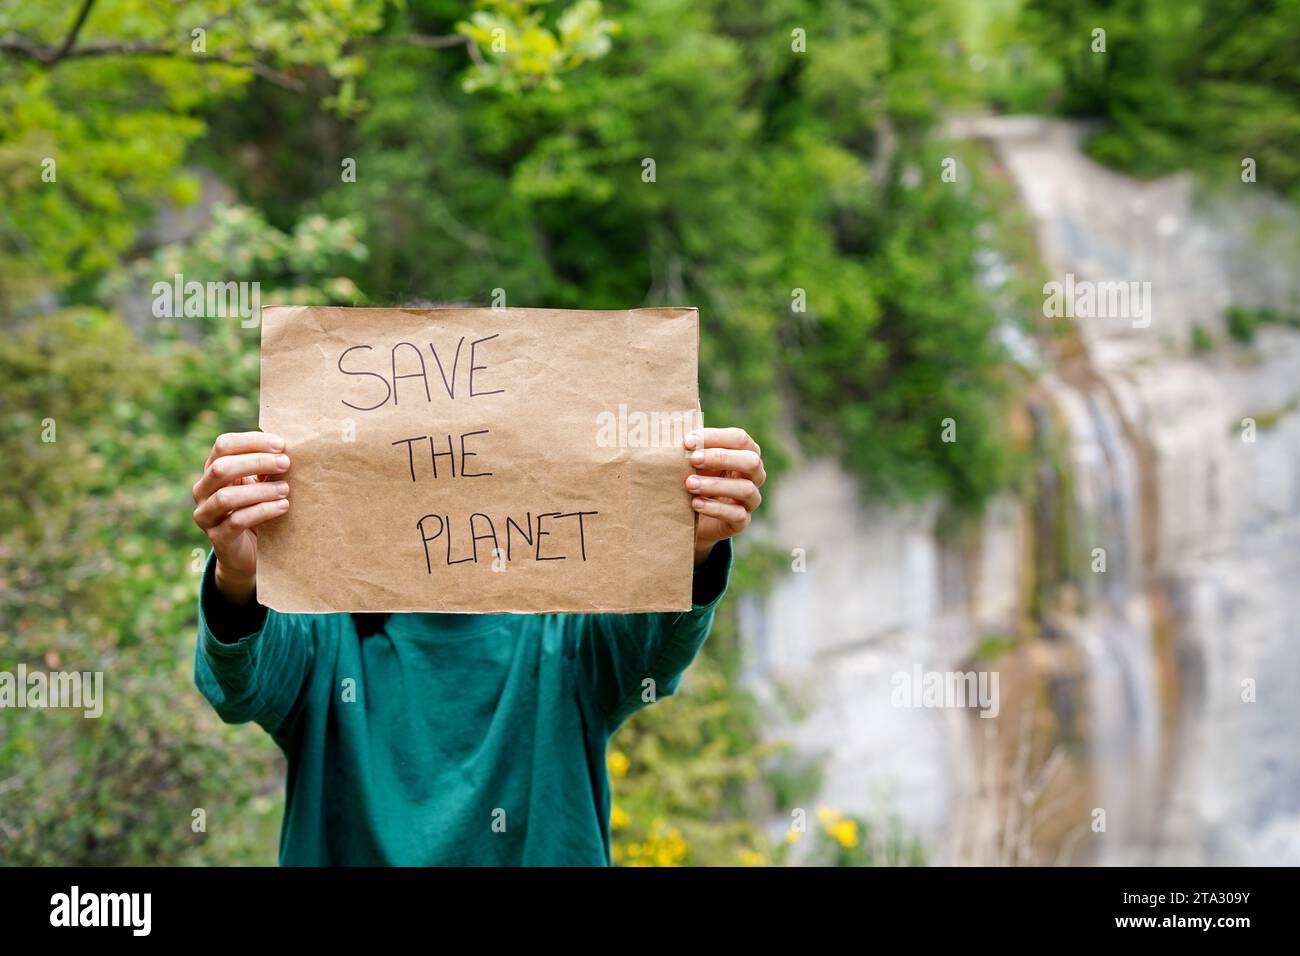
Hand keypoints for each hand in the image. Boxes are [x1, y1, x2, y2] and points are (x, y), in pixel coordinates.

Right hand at [191, 431, 292, 603]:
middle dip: (257, 462)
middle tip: (286, 464)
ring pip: (226, 497)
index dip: (252, 441)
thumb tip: (289, 447)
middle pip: (221, 468)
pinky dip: (262, 511)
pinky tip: (283, 506)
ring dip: (260, 490)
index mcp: (213, 469)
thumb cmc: (259, 507)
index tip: (281, 444)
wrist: (250, 551)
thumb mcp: (261, 483)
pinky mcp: (217, 537)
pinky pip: (237, 521)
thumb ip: (267, 466)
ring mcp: (206, 515)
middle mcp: (203, 490)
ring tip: (286, 489)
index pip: (224, 445)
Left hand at [684, 427, 764, 566]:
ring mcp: (751, 499)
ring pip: (745, 489)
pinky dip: (715, 508)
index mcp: (745, 453)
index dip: (715, 437)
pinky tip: (695, 504)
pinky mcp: (742, 521)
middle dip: (720, 458)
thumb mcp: (694, 462)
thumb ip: (692, 448)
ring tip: (689, 484)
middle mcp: (754, 475)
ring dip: (715, 485)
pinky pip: (737, 515)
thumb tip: (678, 435)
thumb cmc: (695, 478)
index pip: (739, 438)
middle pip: (751, 461)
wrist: (691, 516)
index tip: (688, 442)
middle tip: (693, 460)